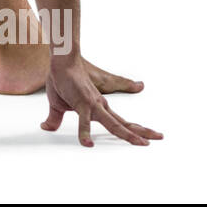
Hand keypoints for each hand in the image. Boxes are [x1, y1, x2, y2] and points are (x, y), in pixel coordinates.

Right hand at [41, 58, 162, 146]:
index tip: (149, 137)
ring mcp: (93, 105)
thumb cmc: (62, 81)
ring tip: (141, 144)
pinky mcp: (81, 103)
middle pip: (124, 123)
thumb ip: (55, 119)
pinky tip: (88, 144)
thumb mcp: (57, 105)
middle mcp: (100, 107)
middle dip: (142, 132)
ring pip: (114, 124)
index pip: (121, 122)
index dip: (135, 129)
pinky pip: (84, 122)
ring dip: (128, 135)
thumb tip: (46, 127)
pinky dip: (86, 133)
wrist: (60, 62)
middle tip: (160, 137)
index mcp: (99, 107)